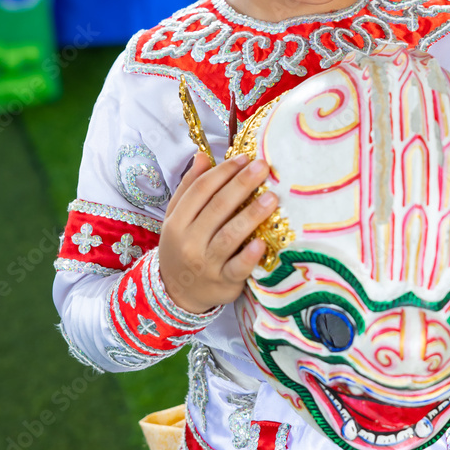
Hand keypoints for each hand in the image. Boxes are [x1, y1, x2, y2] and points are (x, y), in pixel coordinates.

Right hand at [158, 150, 277, 314]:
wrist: (177, 294)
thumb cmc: (181, 248)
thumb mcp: (176, 218)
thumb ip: (189, 188)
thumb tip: (202, 156)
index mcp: (177, 222)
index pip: (201, 190)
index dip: (223, 171)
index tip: (245, 158)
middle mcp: (189, 241)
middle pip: (217, 207)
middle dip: (241, 184)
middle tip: (263, 167)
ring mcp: (206, 263)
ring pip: (230, 235)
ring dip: (251, 215)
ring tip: (272, 198)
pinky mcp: (224, 282)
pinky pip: (238, 267)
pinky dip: (249, 255)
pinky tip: (262, 242)